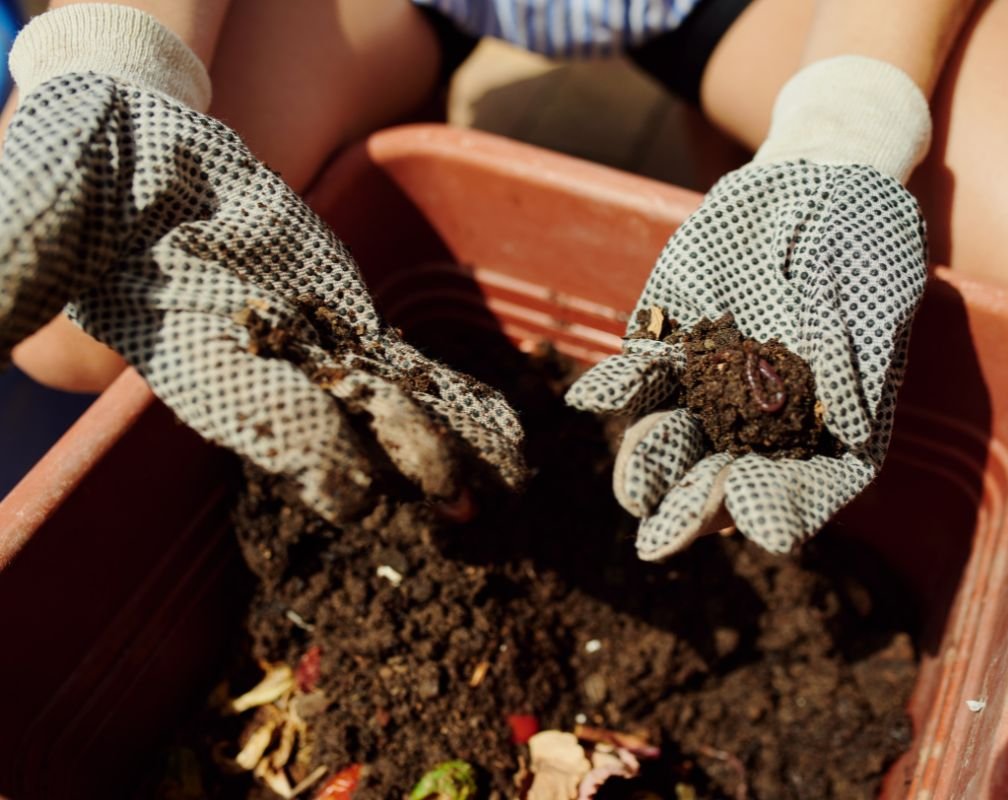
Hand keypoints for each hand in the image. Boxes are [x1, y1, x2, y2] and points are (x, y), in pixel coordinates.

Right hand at [0, 8, 524, 520]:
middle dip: (405, 472)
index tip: (355, 481)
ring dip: (451, 449)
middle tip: (456, 502)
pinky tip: (512, 437)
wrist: (146, 178)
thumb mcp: (49, 242)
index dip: (319, 460)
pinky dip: (466, 405)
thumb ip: (25, 282)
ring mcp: (324, 362)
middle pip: (356, 440)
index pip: (278, 435)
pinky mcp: (358, 331)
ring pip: (399, 416)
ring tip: (504, 481)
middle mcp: (275, 387)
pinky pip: (419, 375)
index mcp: (213, 381)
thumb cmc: (101, 209)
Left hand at [566, 57, 930, 559]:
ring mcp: (712, 386)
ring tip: (630, 485)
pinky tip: (589, 396)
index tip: (756, 523)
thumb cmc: (863, 236)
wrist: (815, 176)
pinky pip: (638, 373)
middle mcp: (766, 419)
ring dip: (649, 460)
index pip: (809, 486)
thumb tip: (849, 424)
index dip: (782, 507)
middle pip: (729, 477)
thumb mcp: (875, 288)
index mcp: (828, 426)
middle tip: (660, 540)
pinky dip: (615, 385)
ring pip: (676, 436)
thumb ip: (856, 354)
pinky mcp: (668, 344)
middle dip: (694, 508)